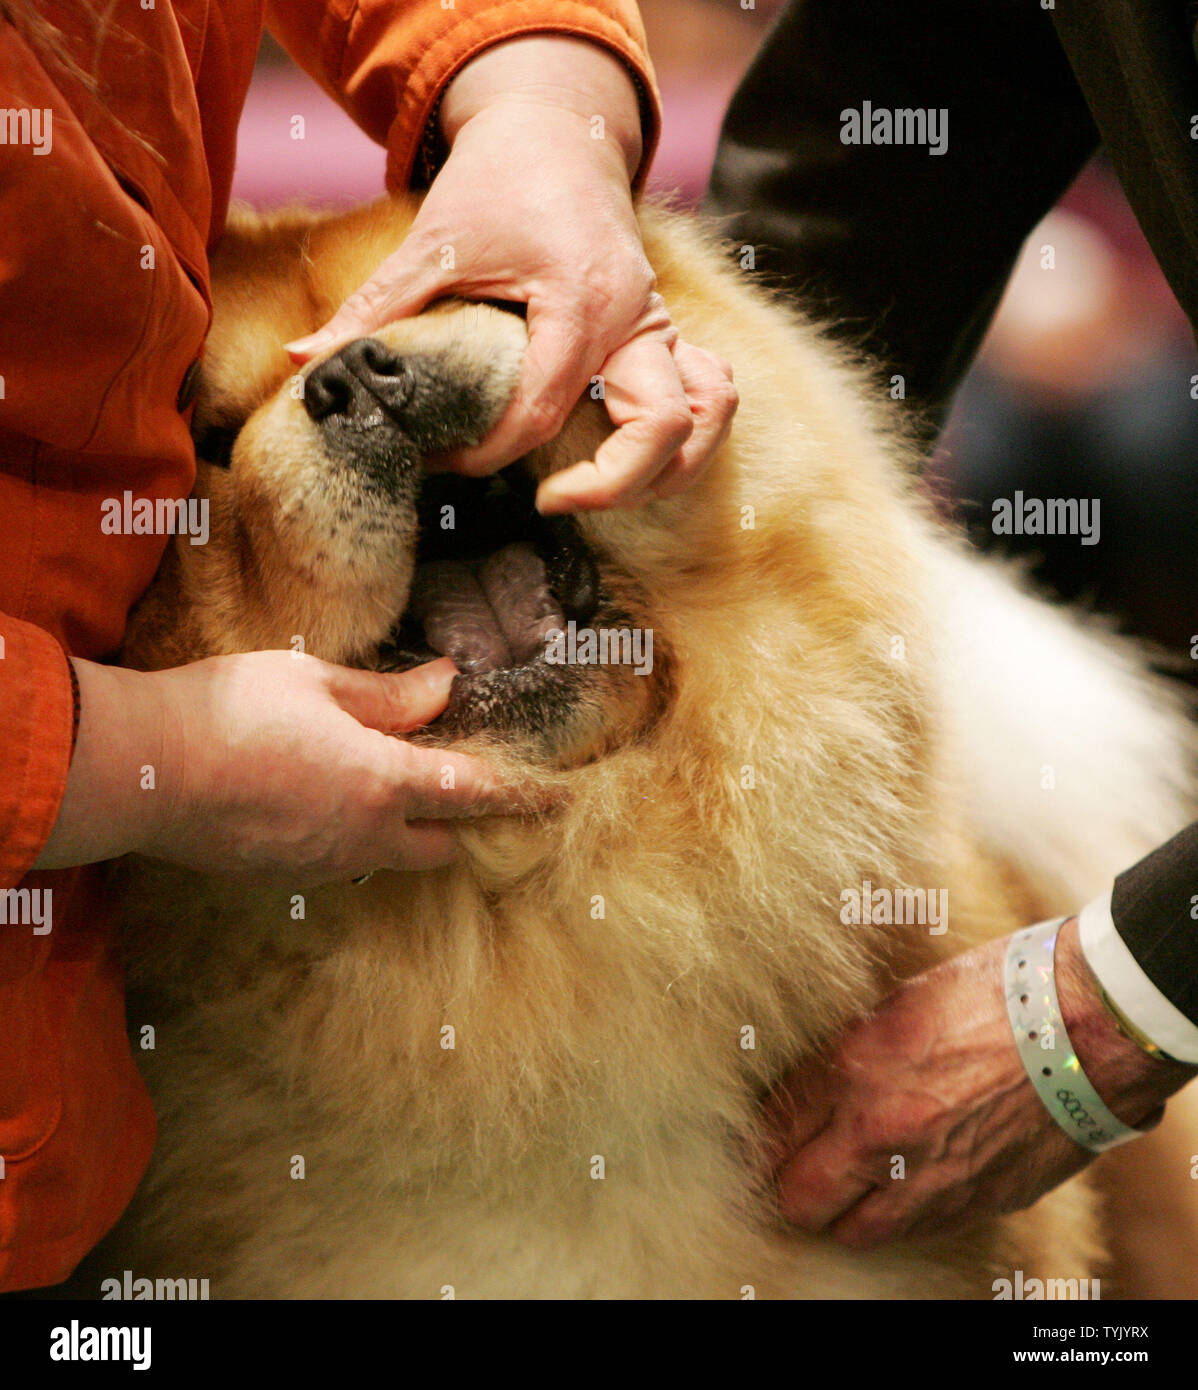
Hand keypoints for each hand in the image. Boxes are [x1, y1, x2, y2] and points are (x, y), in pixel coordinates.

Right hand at [35, 652, 523, 883]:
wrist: (142, 770)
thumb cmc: (230, 708)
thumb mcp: (316, 682)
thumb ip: (389, 694)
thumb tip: (445, 684)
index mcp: (383, 782)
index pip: (475, 793)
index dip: (523, 795)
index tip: (563, 799)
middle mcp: (363, 837)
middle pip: (441, 843)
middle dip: (456, 819)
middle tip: (447, 779)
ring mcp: (322, 864)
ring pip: (388, 854)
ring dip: (398, 826)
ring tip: (368, 779)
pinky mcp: (283, 876)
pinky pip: (339, 860)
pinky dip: (348, 834)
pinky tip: (313, 797)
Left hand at [285, 36, 737, 514]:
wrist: (557, 127)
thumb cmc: (498, 181)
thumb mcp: (433, 245)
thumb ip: (375, 312)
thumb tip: (307, 363)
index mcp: (579, 301)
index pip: (542, 413)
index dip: (487, 453)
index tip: (443, 459)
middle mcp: (635, 319)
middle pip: (656, 432)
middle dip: (603, 486)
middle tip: (542, 499)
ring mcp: (661, 326)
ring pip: (704, 420)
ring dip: (663, 472)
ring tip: (596, 492)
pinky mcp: (665, 331)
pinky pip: (712, 394)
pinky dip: (693, 433)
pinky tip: (646, 458)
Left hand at [763, 918, 1194, 1246]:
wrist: (1084, 1025)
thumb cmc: (991, 994)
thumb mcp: (894, 1006)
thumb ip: (844, 1057)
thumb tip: (803, 1091)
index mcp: (854, 1069)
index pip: (773, 1129)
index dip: (763, 1135)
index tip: (764, 1133)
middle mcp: (883, 1134)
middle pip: (799, 1200)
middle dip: (792, 1185)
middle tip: (799, 1165)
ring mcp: (932, 1178)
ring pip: (854, 1232)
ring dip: (844, 1211)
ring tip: (851, 1181)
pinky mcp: (978, 1202)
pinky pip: (915, 1231)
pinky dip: (900, 1215)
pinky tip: (907, 1183)